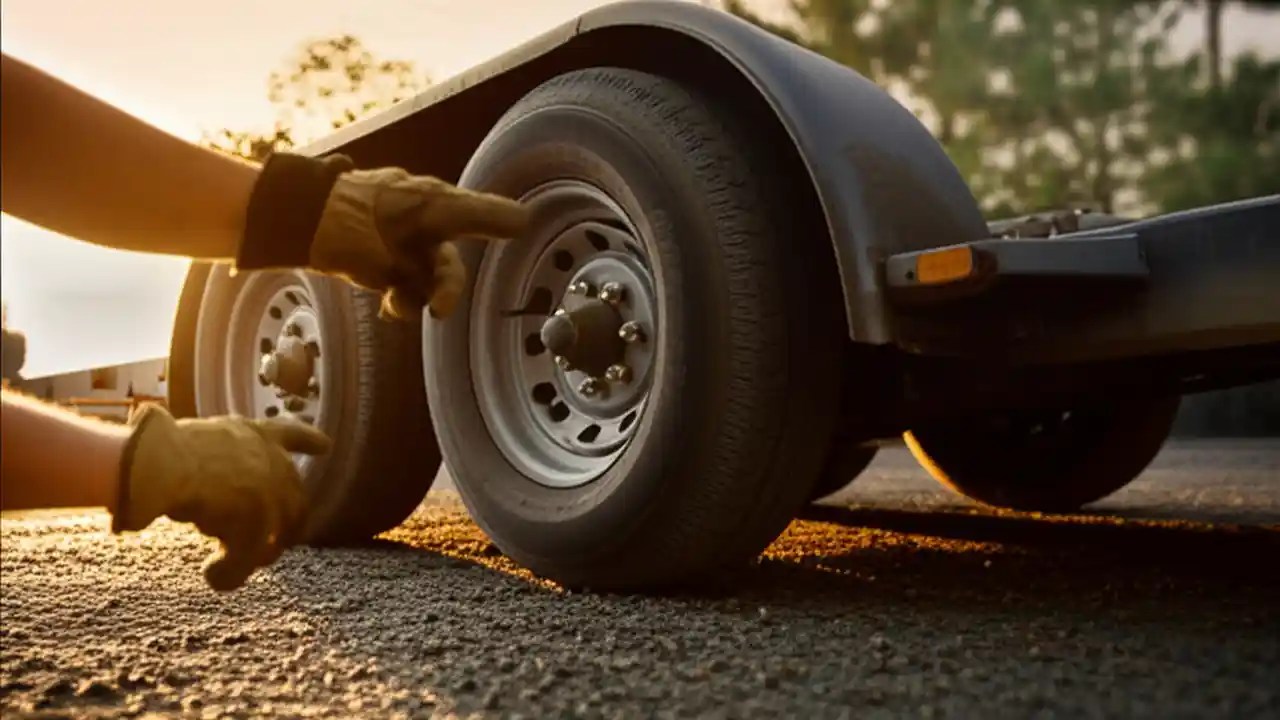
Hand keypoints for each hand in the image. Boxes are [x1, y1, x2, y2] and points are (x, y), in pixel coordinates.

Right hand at [113, 403, 330, 591]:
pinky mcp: (258, 519)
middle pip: (293, 501)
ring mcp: (269, 489)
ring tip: (226, 568)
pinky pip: (248, 556)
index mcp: (254, 434)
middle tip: (276, 546)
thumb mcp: (198, 445)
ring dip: (249, 556)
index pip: (290, 434)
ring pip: (271, 535)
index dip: (309, 441)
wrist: (154, 462)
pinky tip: (213, 578)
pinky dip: (230, 573)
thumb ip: (219, 464)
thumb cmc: (158, 452)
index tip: (325, 446)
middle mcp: (271, 460)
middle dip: (287, 527)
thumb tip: (216, 496)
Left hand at [308, 164, 529, 320]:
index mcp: (435, 203)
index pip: (477, 216)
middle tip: (440, 310)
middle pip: (446, 265)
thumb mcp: (428, 212)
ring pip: (424, 283)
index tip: (520, 232)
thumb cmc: (363, 210)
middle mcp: (420, 224)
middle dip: (444, 287)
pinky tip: (389, 307)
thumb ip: (479, 215)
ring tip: (396, 306)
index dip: (496, 225)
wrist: (301, 221)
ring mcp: (398, 247)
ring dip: (415, 298)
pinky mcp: (379, 266)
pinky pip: (402, 290)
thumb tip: (526, 219)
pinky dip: (399, 301)